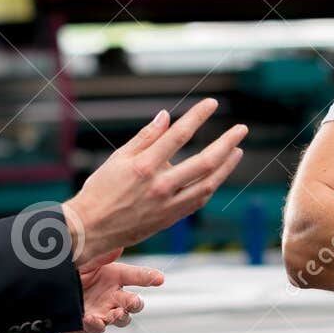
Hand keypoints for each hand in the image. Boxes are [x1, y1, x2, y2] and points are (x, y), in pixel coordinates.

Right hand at [62, 98, 246, 266]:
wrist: (92, 229)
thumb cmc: (101, 190)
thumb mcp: (118, 158)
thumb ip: (145, 137)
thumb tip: (166, 116)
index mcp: (145, 166)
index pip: (179, 135)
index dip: (198, 116)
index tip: (212, 104)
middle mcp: (160, 185)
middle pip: (205, 161)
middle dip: (227, 143)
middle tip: (241, 129)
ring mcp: (168, 204)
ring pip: (208, 184)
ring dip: (227, 166)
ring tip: (237, 151)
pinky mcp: (170, 218)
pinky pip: (198, 200)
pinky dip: (211, 185)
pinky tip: (217, 175)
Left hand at [70, 246, 163, 332]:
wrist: (54, 289)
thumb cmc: (74, 271)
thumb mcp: (86, 259)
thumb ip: (102, 256)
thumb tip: (118, 246)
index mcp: (116, 276)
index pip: (137, 276)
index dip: (149, 277)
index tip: (159, 279)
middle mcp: (114, 295)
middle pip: (134, 303)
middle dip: (136, 303)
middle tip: (133, 302)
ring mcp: (104, 311)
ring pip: (122, 318)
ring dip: (121, 317)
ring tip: (116, 314)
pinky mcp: (90, 324)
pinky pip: (98, 327)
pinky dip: (97, 324)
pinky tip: (93, 318)